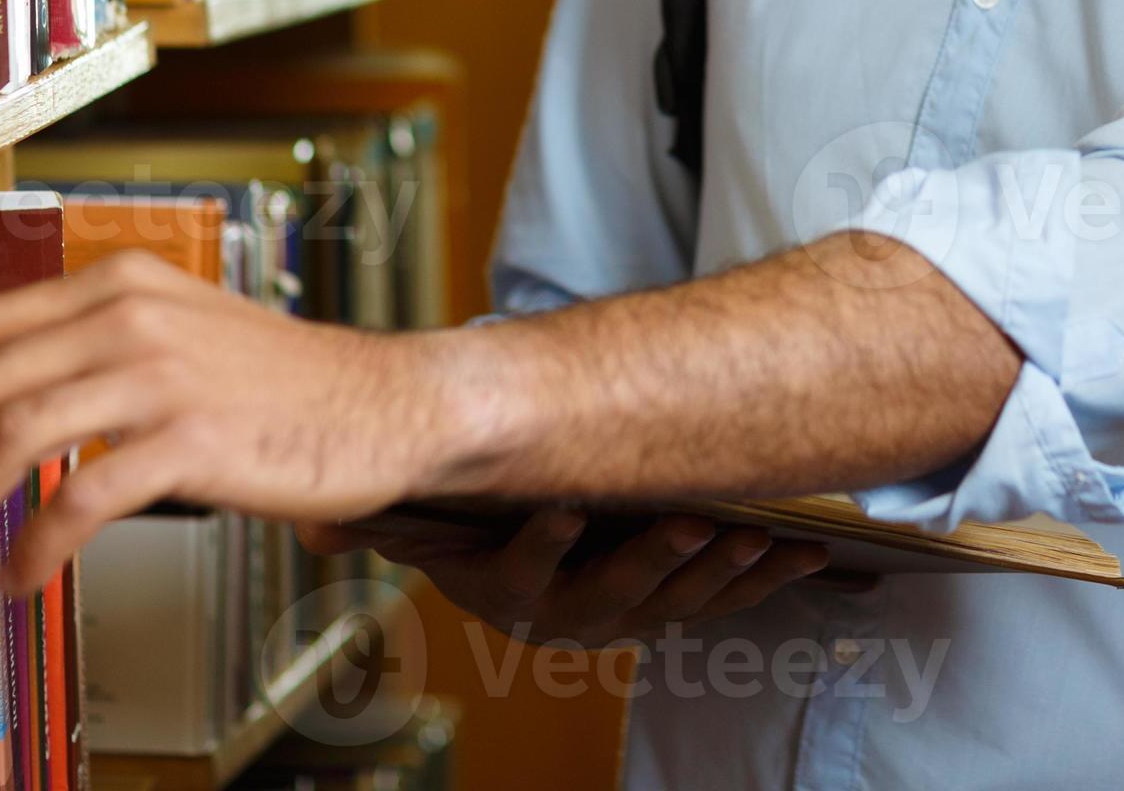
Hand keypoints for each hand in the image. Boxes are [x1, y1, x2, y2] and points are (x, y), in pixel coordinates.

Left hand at [0, 251, 452, 595]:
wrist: (381, 404)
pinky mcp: (191, 438)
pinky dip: (35, 543)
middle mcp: (133, 314)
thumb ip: (95, 342)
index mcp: (122, 280)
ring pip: (14, 433)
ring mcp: (162, 374)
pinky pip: (81, 497)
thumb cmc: (280, 381)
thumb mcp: (180, 329)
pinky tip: (22, 572)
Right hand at [303, 508, 834, 646]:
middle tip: (688, 519)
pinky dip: (769, 576)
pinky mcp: (678, 605)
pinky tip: (810, 552)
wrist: (517, 534)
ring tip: (761, 536)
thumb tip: (313, 516)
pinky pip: (727, 600)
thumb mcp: (424, 507)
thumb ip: (375, 509)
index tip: (565, 512)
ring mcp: (629, 615)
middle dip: (655, 559)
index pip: (521, 575)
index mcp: (505, 590)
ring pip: (681, 603)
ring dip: (725, 572)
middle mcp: (568, 615)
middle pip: (615, 595)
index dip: (543, 546)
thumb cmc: (477, 507)